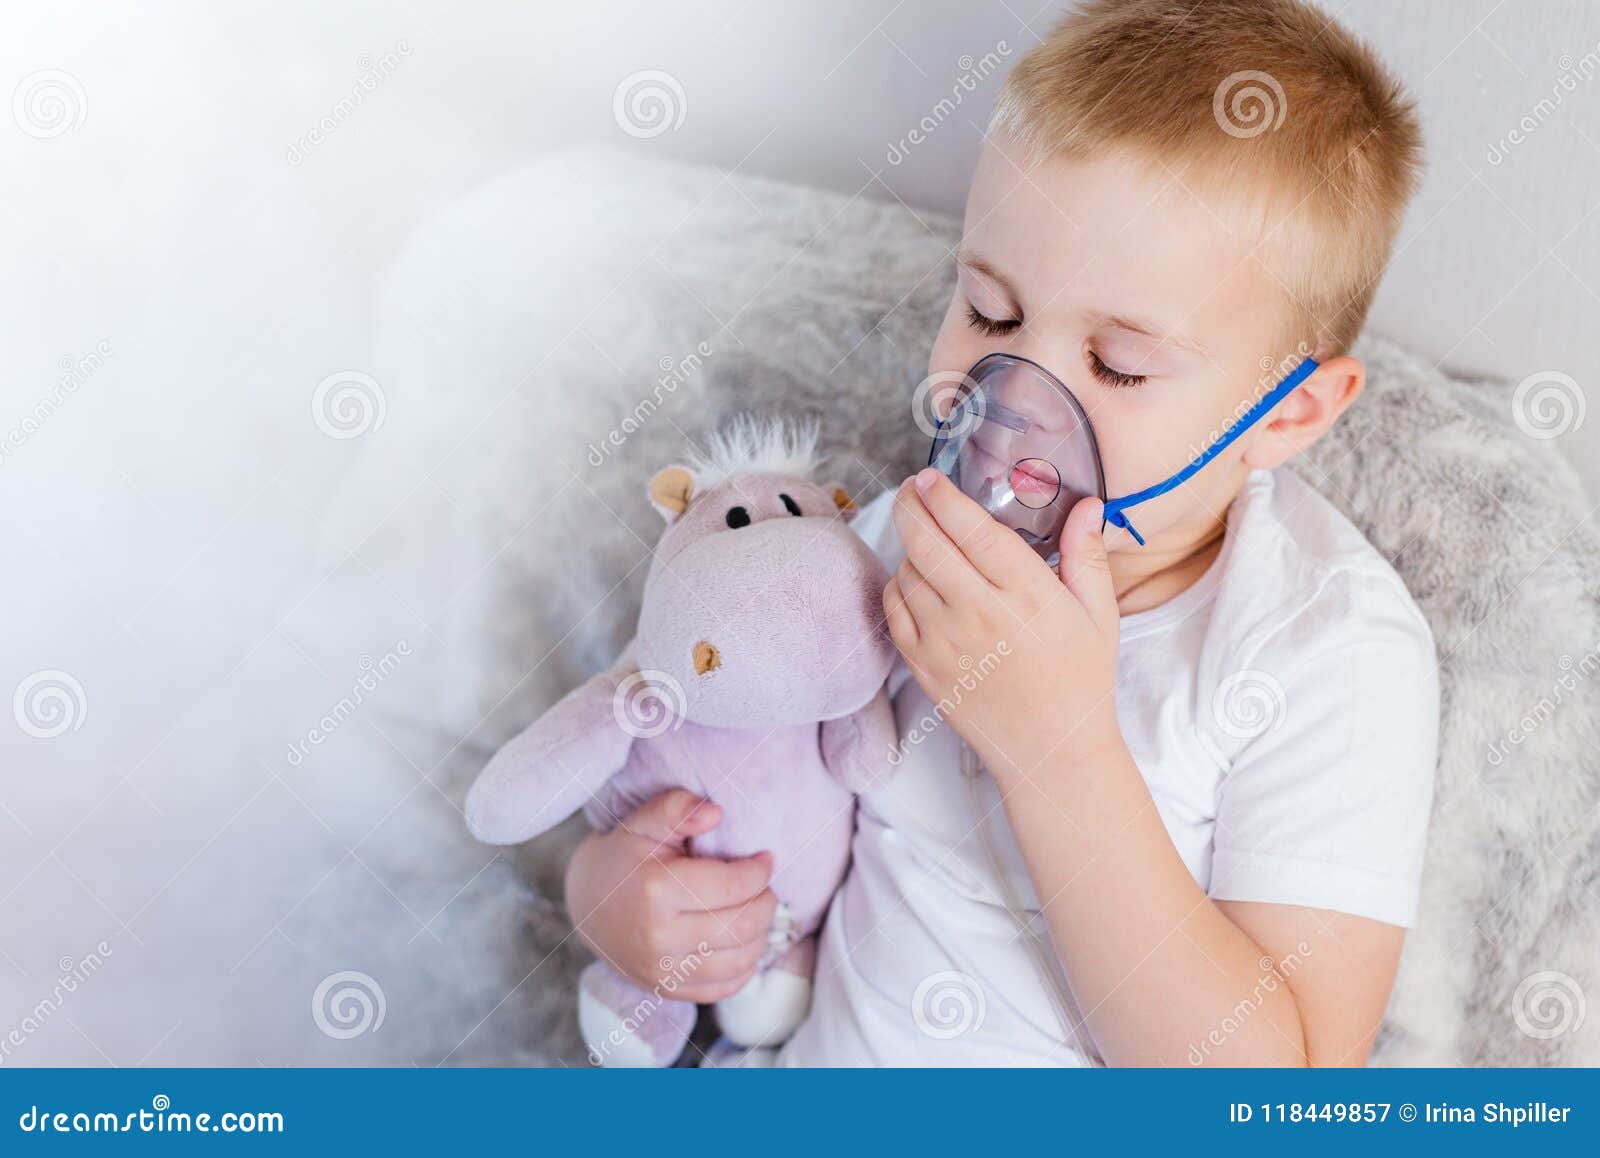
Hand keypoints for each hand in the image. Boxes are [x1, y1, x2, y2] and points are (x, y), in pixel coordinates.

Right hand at [564, 789, 777, 1000]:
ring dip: (761, 934)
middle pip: (742, 926)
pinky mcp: (665, 990)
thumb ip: (677, 808)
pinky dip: (745, 965)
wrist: (588, 904)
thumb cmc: (623, 857)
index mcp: (656, 890)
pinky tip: (741, 939)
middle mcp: (658, 937)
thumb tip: (717, 813)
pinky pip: (724, 987)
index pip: (733, 886)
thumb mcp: (643, 822)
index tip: (765, 859)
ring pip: (740, 961)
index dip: (760, 871)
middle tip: (764, 886)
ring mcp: (661, 971)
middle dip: (766, 902)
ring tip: (755, 909)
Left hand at [883, 468, 1123, 786]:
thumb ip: (1087, 556)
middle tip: (911, 491)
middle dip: (910, 506)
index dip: (943, 497)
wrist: (1051, 752)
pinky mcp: (923, 667)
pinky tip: (913, 578)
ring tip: (924, 537)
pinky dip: (896, 586)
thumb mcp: (1098, 616)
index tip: (929, 477)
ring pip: (907, 574)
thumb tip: (1087, 505)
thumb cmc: (1080, 680)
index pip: (971, 530)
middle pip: (926, 543)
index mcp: (1026, 594)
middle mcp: (979, 613)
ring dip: (909, 547)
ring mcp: (945, 642)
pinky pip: (893, 611)